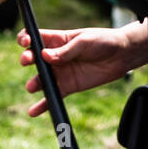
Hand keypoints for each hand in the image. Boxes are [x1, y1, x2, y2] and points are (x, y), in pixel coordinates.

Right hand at [16, 26, 144, 116]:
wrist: (121, 56)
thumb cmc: (103, 41)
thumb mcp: (84, 42)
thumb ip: (65, 51)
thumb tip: (45, 56)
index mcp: (58, 39)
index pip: (35, 37)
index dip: (26, 39)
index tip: (26, 42)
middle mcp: (55, 56)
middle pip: (34, 58)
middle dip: (27, 59)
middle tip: (27, 61)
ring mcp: (61, 72)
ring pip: (41, 78)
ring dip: (34, 82)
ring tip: (33, 86)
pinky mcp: (68, 86)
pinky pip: (53, 95)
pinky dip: (42, 104)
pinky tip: (33, 111)